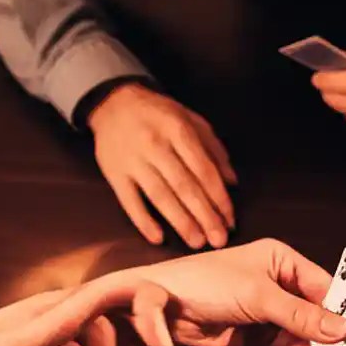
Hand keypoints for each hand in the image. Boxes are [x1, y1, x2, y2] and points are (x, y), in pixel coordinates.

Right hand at [89, 83, 238, 248]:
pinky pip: (129, 201)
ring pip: (160, 196)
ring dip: (180, 222)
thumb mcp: (191, 121)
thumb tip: (232, 182)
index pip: (204, 170)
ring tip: (197, 242)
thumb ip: (214, 149)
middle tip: (218, 240)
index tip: (230, 220)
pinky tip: (158, 238)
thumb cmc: (160, 115)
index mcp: (178, 130)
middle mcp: (156, 145)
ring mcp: (133, 161)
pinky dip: (143, 221)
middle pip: (184, 187)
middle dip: (204, 216)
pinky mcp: (114, 173)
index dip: (219, 198)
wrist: (113, 102)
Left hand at [116, 238, 345, 345]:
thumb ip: (300, 315)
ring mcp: (271, 311)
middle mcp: (281, 284)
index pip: (324, 285)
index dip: (344, 309)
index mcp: (283, 261)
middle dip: (333, 336)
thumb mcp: (258, 296)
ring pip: (306, 334)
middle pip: (318, 312)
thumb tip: (341, 330)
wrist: (164, 308)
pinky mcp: (260, 335)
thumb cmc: (207, 285)